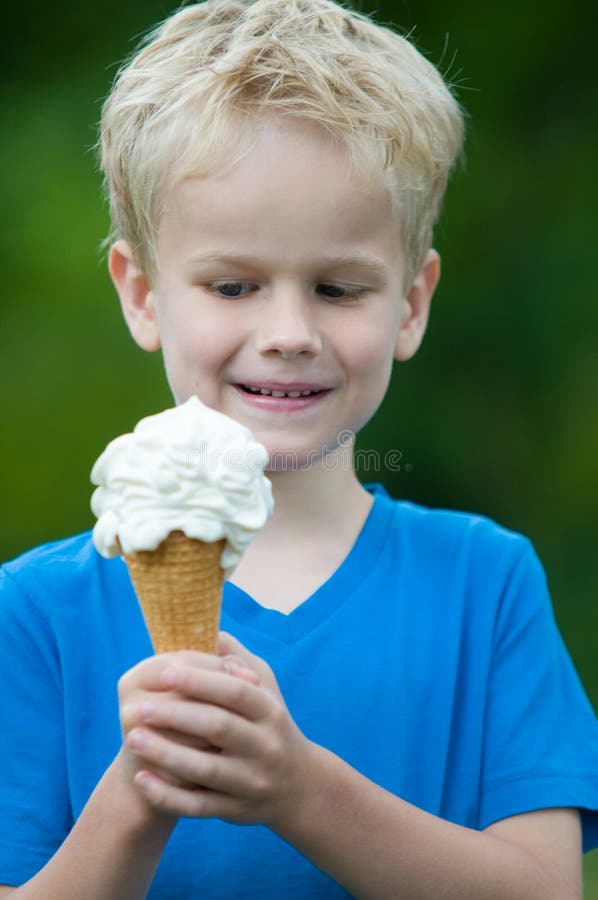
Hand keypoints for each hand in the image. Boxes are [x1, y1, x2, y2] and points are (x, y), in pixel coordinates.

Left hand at [119, 634, 312, 827]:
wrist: (298, 785)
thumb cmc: (271, 723)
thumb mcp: (266, 687)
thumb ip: (238, 659)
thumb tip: (211, 628)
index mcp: (269, 710)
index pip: (234, 691)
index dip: (201, 680)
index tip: (166, 671)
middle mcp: (264, 745)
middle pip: (218, 727)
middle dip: (177, 715)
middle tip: (140, 706)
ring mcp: (251, 780)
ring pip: (205, 770)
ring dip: (166, 754)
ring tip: (131, 738)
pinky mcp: (235, 810)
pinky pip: (198, 806)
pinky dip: (168, 795)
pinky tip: (141, 780)